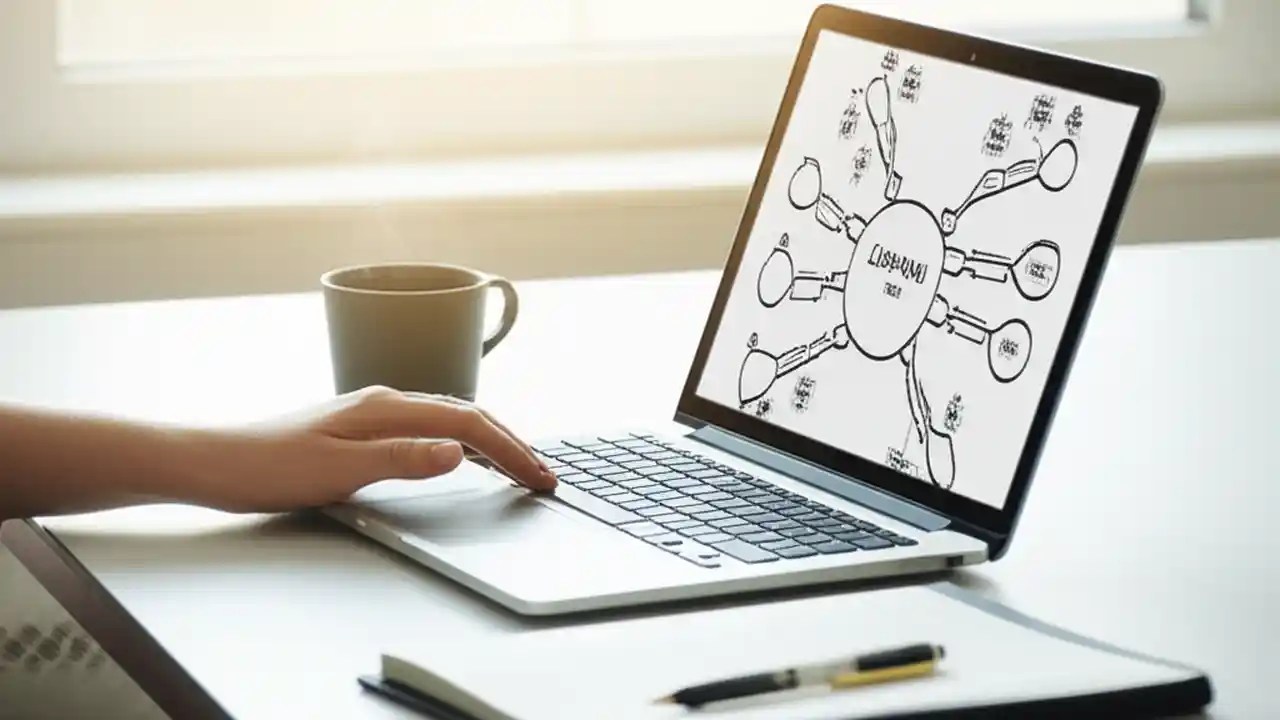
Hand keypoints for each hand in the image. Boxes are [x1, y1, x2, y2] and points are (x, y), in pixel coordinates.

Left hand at [198, 386, 554, 512]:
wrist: (214, 462)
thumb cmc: (267, 467)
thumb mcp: (339, 469)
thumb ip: (402, 458)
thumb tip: (460, 452)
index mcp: (386, 407)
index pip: (468, 425)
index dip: (511, 450)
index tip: (540, 478)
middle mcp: (385, 401)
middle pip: (468, 416)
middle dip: (512, 444)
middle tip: (544, 476)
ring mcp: (374, 412)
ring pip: (451, 420)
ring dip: (491, 442)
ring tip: (519, 466)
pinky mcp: (362, 427)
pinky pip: (430, 427)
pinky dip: (462, 442)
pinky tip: (464, 456)